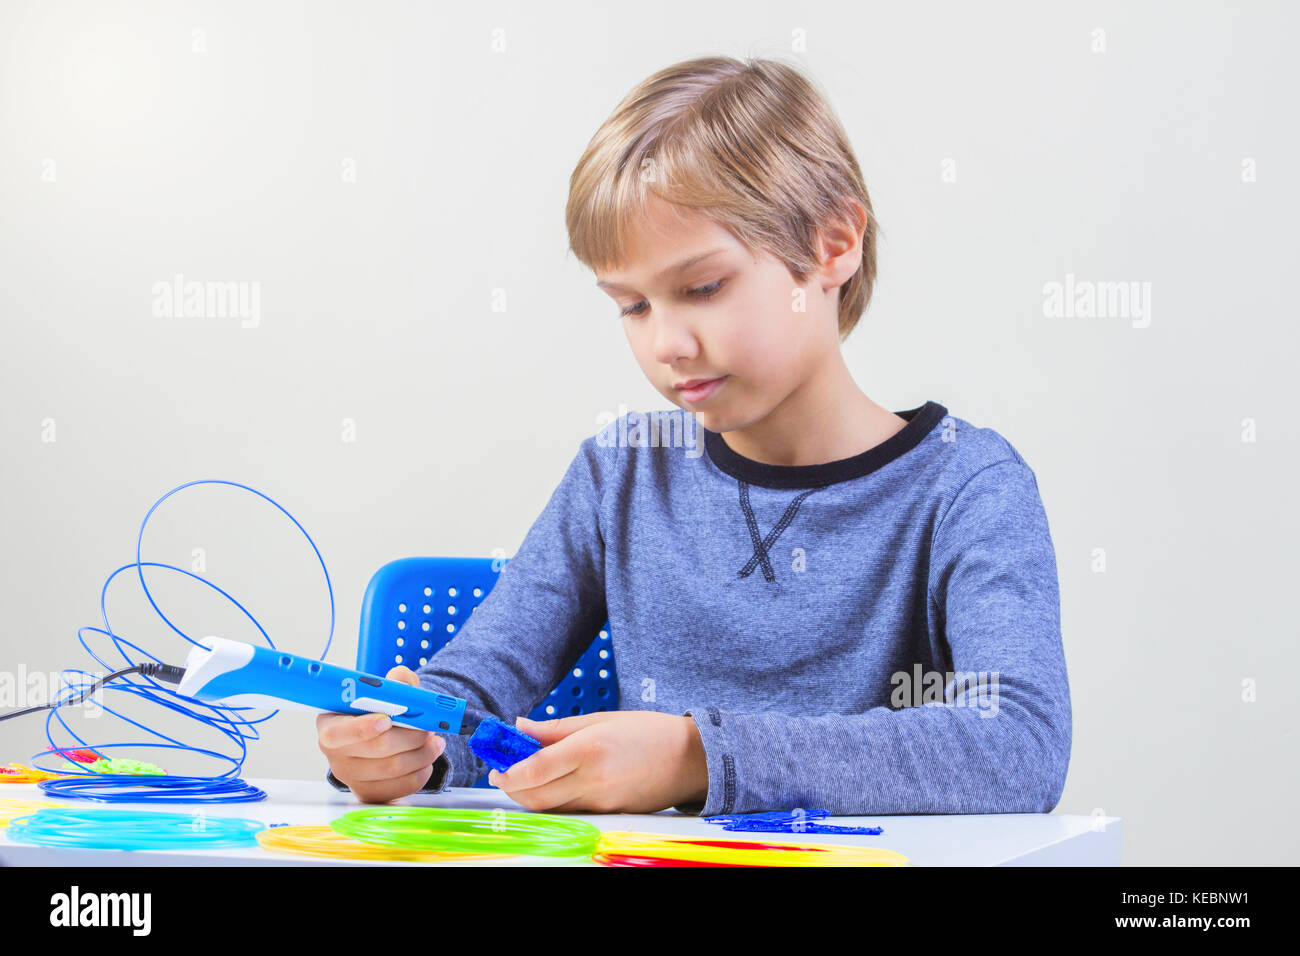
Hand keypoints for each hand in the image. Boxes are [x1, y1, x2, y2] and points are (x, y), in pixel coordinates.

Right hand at [316, 665, 445, 803]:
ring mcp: (351, 777)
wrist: (378, 737)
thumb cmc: (377, 711)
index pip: (339, 733)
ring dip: (422, 754)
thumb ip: (395, 682)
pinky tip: (426, 760)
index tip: (388, 719)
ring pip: (393, 769)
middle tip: (429, 727)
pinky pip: (400, 788)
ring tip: (434, 742)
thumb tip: (402, 679)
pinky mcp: (368, 793)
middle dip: (410, 736)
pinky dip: (420, 773)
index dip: (364, 727)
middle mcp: (336, 754)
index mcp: (330, 724)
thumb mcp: (384, 691)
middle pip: (377, 749)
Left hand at [487, 711, 707, 813]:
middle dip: (512, 787)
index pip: (537, 768)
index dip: (510, 770)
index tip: (497, 764)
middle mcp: (593, 780)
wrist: (689, 759)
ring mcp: (601, 802)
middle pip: (537, 796)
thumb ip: (555, 728)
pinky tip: (551, 785)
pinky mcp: (608, 814)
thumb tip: (520, 726)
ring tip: (523, 776)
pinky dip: (553, 802)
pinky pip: (570, 812)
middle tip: (502, 772)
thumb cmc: (647, 732)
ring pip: (550, 808)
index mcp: (590, 749)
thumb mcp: (600, 719)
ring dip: (529, 795)